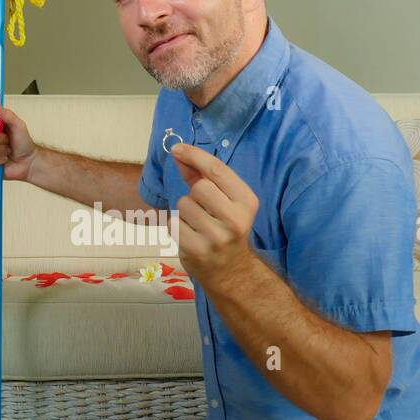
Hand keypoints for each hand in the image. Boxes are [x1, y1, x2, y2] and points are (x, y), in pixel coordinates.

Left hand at [170, 143, 258, 283]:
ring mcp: (216, 237)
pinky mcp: (196, 250)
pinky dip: (177, 227)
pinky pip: (173, 223)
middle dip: (195, 194)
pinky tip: (191, 236)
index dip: (194, 155)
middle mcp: (235, 219)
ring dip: (184, 212)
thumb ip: (202, 176)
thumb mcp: (224, 200)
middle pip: (199, 187)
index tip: (177, 149)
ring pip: (183, 205)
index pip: (216, 170)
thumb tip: (179, 154)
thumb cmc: (225, 227)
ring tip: (198, 225)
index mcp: (246, 202)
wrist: (231, 270)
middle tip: (204, 210)